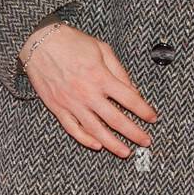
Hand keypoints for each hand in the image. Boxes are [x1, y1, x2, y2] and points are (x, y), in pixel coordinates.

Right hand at [20, 24, 158, 156]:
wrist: (41, 44)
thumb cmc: (71, 43)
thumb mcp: (102, 49)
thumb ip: (119, 71)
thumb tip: (132, 89)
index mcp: (101, 77)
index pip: (129, 99)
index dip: (144, 110)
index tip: (152, 117)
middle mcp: (88, 93)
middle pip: (116, 119)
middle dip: (134, 133)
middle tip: (145, 141)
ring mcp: (72, 103)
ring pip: (96, 130)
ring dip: (113, 144)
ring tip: (125, 152)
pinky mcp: (58, 108)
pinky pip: (73, 129)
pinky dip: (85, 139)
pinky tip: (97, 145)